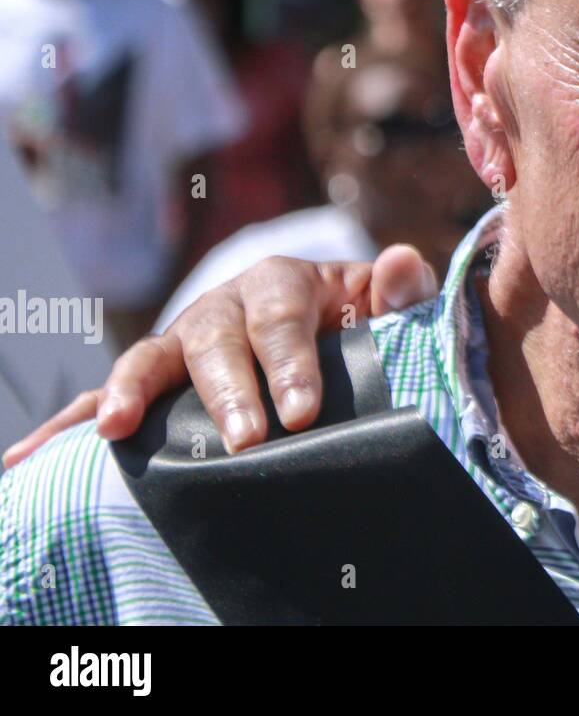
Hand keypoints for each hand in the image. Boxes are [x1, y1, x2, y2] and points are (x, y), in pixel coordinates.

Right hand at [2, 244, 436, 467]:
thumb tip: (405, 259)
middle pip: (217, 340)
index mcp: (282, 282)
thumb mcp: (382, 306)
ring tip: (117, 428)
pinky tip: (29, 456)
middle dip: (228, 390)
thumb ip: (397, 292)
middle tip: (247, 440)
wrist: (320, 323)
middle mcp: (225, 305)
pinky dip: (72, 421)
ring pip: (153, 357)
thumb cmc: (355, 321)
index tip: (302, 412)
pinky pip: (109, 395)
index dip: (291, 362)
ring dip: (133, 391)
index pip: (282, 317)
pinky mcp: (156, 377)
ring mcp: (184, 340)